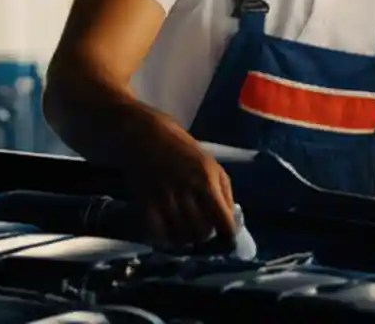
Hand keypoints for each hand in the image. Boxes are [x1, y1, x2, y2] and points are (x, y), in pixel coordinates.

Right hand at [124, 111, 236, 249]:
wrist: (146, 135)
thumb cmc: (183, 149)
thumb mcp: (212, 164)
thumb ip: (224, 192)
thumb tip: (229, 220)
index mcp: (207, 180)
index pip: (222, 219)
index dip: (227, 234)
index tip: (227, 240)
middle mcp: (187, 190)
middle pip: (201, 231)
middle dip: (205, 237)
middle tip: (203, 233)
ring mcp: (164, 197)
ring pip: (180, 235)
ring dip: (186, 239)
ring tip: (187, 235)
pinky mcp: (145, 202)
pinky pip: (157, 232)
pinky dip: (165, 238)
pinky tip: (169, 232)